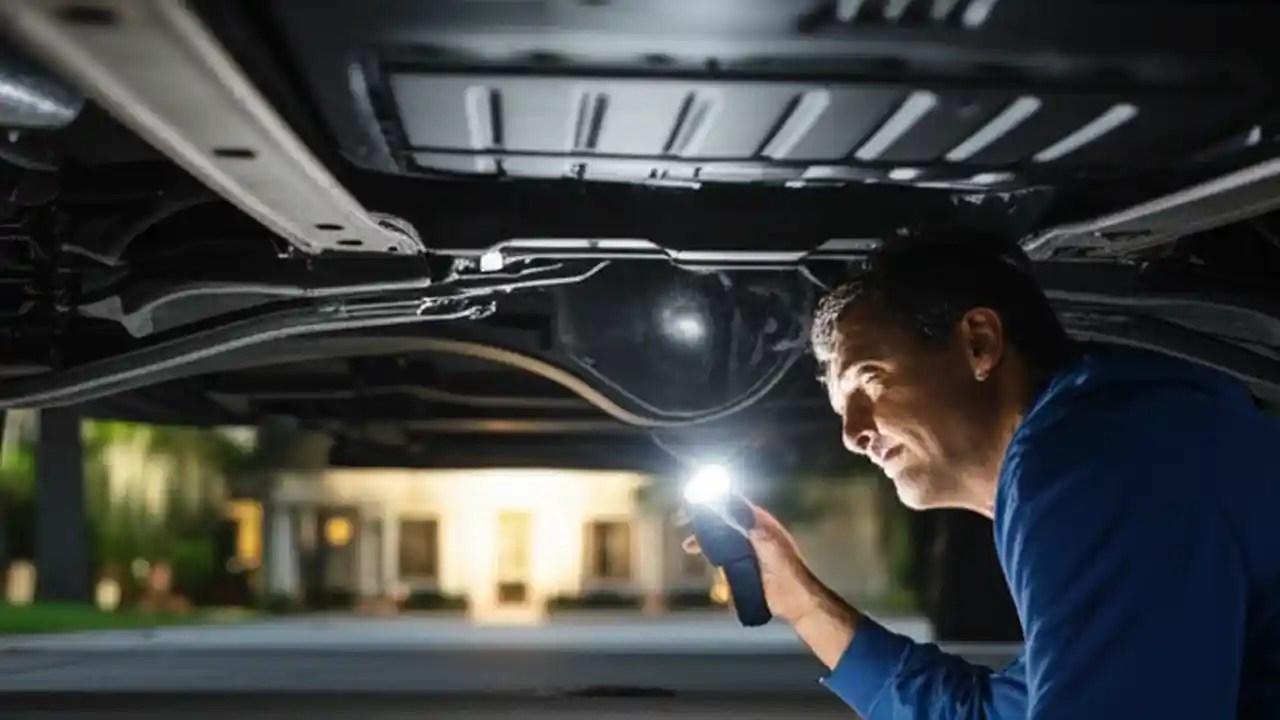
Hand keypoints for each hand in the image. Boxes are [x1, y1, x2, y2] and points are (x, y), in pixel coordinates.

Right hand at [679, 501, 825, 624]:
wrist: (793, 596)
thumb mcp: (767, 542)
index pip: (732, 503)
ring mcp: (744, 548)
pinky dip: (708, 551)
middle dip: (702, 518)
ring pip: (719, 536)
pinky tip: (698, 555)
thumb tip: (729, 512)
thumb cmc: (785, 567)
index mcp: (758, 521)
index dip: (713, 499)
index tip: (694, 501)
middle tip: (682, 520)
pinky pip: (720, 554)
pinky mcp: (740, 565)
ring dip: (703, 537)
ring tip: (688, 545)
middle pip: (721, 518)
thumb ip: (749, 527)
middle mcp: (749, 531)